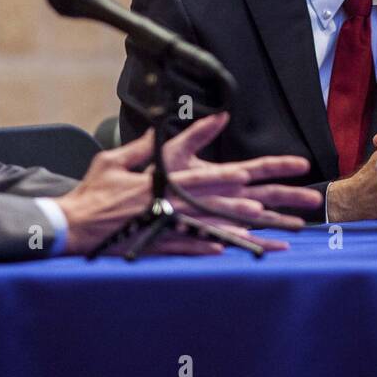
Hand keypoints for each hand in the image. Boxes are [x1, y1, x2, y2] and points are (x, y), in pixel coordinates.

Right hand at [54, 112, 315, 254]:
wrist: (73, 223)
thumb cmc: (97, 190)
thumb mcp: (121, 157)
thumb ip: (156, 143)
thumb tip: (197, 123)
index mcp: (171, 178)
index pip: (219, 172)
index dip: (254, 169)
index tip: (286, 167)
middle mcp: (177, 200)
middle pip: (233, 201)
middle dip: (271, 203)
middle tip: (304, 204)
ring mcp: (172, 224)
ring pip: (221, 226)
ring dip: (253, 230)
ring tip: (282, 235)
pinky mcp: (161, 243)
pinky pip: (192, 247)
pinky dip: (211, 249)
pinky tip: (233, 252)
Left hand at [157, 111, 318, 250]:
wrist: (138, 203)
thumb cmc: (156, 178)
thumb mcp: (177, 151)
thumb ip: (198, 134)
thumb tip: (222, 115)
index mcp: (224, 175)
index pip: (258, 168)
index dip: (280, 166)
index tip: (302, 164)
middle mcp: (230, 195)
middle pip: (268, 195)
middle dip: (292, 196)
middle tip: (315, 199)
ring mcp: (225, 215)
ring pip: (260, 219)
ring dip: (281, 221)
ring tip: (302, 225)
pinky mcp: (214, 233)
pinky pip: (240, 241)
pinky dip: (259, 245)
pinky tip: (277, 249)